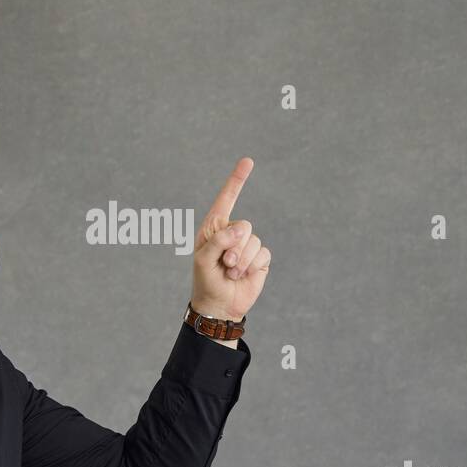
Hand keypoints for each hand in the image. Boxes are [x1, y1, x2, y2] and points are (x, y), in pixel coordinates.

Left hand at [190, 157, 270, 321]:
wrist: (219, 305)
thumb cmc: (205, 281)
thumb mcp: (203, 259)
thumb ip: (218, 240)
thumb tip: (241, 230)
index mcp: (214, 227)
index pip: (226, 199)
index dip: (237, 180)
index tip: (248, 161)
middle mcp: (232, 233)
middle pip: (244, 225)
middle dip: (234, 247)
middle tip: (224, 263)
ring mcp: (247, 245)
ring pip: (254, 241)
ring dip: (241, 260)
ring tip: (230, 272)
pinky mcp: (259, 258)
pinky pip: (262, 253)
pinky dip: (251, 266)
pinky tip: (241, 275)